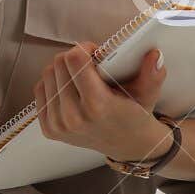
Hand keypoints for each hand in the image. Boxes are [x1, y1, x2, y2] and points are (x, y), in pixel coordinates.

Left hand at [37, 43, 171, 161]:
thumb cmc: (135, 114)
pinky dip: (53, 84)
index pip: (74, 60)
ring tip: (81, 77)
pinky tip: (70, 89)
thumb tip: (154, 54)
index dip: (84, 49)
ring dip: (63, 70)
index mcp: (97, 106)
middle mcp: (73, 117)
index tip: (95, 53)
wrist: (127, 144)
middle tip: (90, 65)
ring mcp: (58, 125)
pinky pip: (40, 89)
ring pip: (48, 74)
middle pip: (59, 64)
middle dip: (74, 58)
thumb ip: (152, 74)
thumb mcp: (147, 93)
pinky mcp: (48, 129)